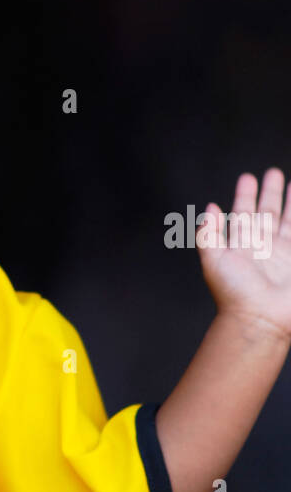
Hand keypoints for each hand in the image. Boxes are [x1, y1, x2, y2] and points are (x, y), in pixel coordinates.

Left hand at [196, 168, 290, 343]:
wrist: (261, 318)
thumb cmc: (234, 293)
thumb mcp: (212, 261)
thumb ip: (208, 234)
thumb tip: (209, 209)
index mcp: (240, 244)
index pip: (243, 213)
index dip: (244, 195)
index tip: (247, 178)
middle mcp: (262, 246)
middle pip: (267, 212)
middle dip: (269, 193)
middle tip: (272, 173)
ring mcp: (282, 252)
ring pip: (287, 219)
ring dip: (288, 201)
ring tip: (289, 182)